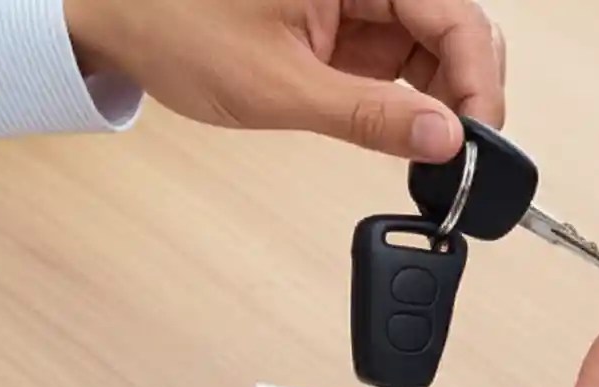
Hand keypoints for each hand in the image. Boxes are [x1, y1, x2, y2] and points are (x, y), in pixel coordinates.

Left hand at [63, 0, 504, 160]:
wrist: (118, 21)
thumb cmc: (172, 24)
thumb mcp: (275, 86)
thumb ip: (368, 117)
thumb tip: (445, 141)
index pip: (456, 15)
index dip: (479, 82)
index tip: (480, 142)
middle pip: (460, 29)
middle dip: (471, 94)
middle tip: (465, 158)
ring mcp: (364, 1)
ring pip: (442, 50)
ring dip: (449, 104)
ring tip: (439, 156)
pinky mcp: (354, 29)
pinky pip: (410, 64)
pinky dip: (419, 105)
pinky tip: (415, 137)